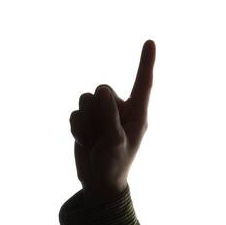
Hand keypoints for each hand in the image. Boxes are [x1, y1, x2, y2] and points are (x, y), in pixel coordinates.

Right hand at [69, 39, 155, 196]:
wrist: (97, 183)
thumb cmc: (114, 165)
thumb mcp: (115, 141)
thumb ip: (110, 114)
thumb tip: (102, 89)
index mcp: (136, 113)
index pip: (143, 83)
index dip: (146, 62)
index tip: (150, 41)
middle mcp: (119, 109)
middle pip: (102, 89)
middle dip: (96, 109)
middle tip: (102, 133)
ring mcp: (101, 115)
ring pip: (85, 100)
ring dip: (85, 121)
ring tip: (93, 140)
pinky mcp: (86, 121)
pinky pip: (75, 113)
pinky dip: (76, 129)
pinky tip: (84, 142)